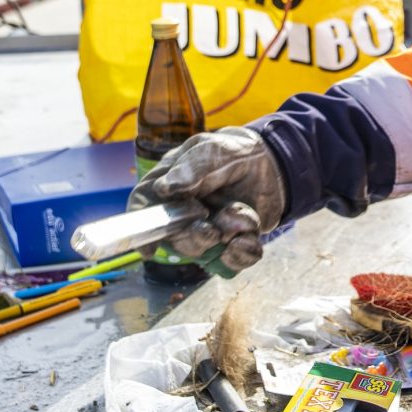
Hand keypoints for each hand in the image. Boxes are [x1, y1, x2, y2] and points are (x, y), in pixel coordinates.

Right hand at [127, 127, 287, 276]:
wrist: (269, 163)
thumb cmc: (229, 153)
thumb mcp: (211, 149)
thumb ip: (191, 167)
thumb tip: (164, 188)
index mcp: (167, 188)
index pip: (145, 209)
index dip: (142, 231)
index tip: (149, 249)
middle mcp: (182, 216)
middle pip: (175, 238)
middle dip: (194, 236)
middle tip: (211, 227)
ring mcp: (207, 232)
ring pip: (204, 252)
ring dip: (224, 237)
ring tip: (244, 216)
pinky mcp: (231, 244)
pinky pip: (233, 261)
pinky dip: (242, 253)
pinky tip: (250, 239)